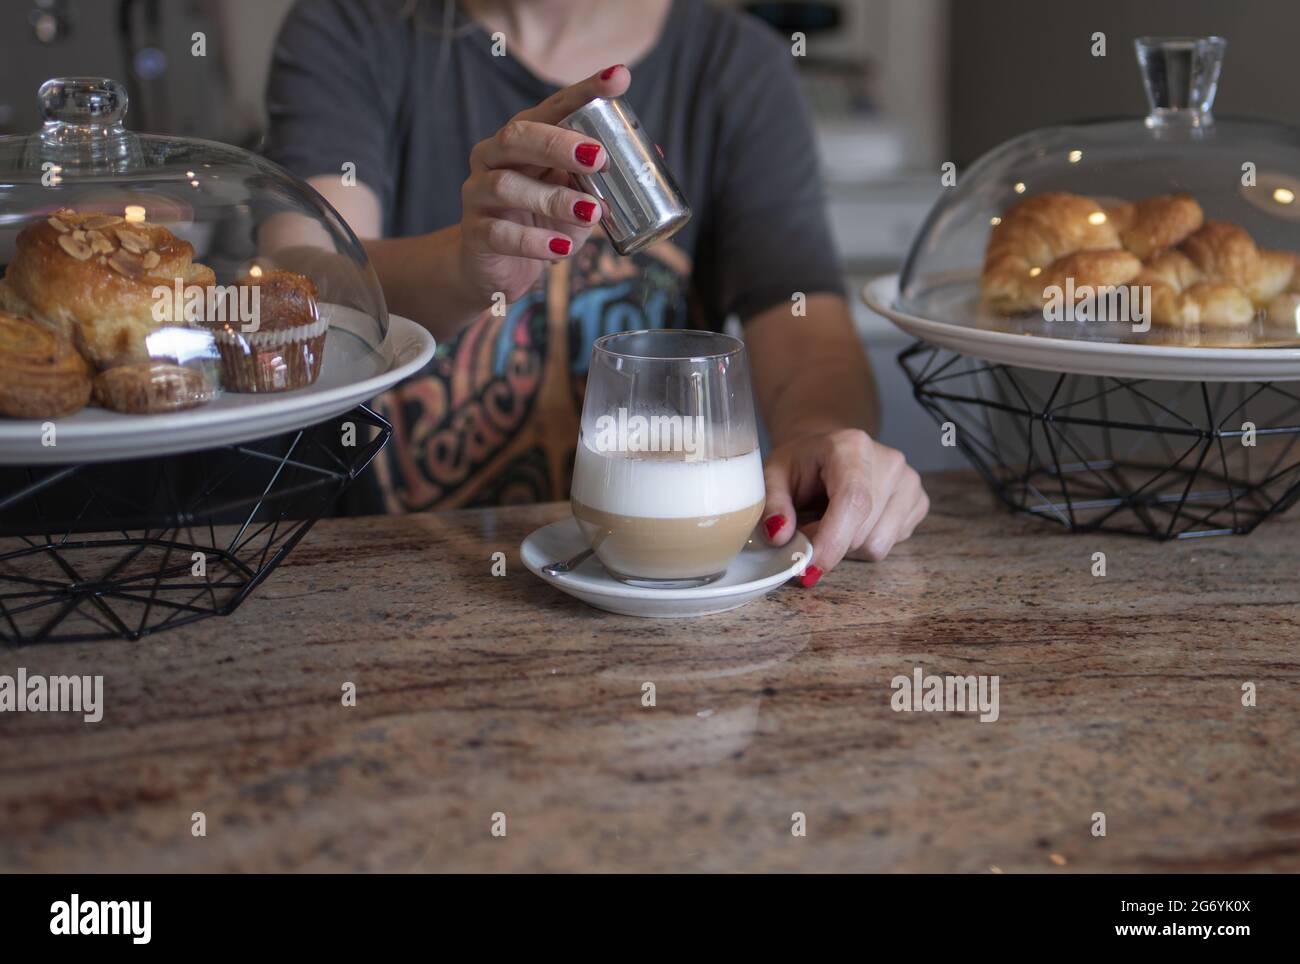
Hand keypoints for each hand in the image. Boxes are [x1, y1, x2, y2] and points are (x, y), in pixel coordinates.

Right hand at [458, 64, 629, 302]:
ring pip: (507, 185)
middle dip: (558, 143)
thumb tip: (653, 158)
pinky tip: (562, 248)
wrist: (499, 269)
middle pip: (517, 136)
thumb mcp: (575, 197)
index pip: (552, 108)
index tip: (618, 79)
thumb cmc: (541, 223)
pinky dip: (535, 241)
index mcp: (522, 139)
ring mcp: (478, 194)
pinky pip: (501, 233)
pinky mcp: (476, 234)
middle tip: (598, 158)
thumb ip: (600, 179)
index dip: (584, 92)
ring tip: (591, 213)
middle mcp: (494, 158)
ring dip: (553, 199)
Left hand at [761, 429, 927, 585]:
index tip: (810, 568)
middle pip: (862, 532)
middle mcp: (889, 462)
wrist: (831, 450)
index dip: (833, 540)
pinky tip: (855, 520)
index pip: (853, 502)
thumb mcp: (774, 475)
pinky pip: (891, 545)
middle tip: (807, 528)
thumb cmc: (803, 462)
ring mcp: (909, 482)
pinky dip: (865, 543)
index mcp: (852, 447)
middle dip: (829, 544)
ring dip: (847, 547)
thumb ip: (773, 504)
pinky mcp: (919, 502)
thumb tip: (779, 536)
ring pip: (877, 545)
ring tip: (831, 520)